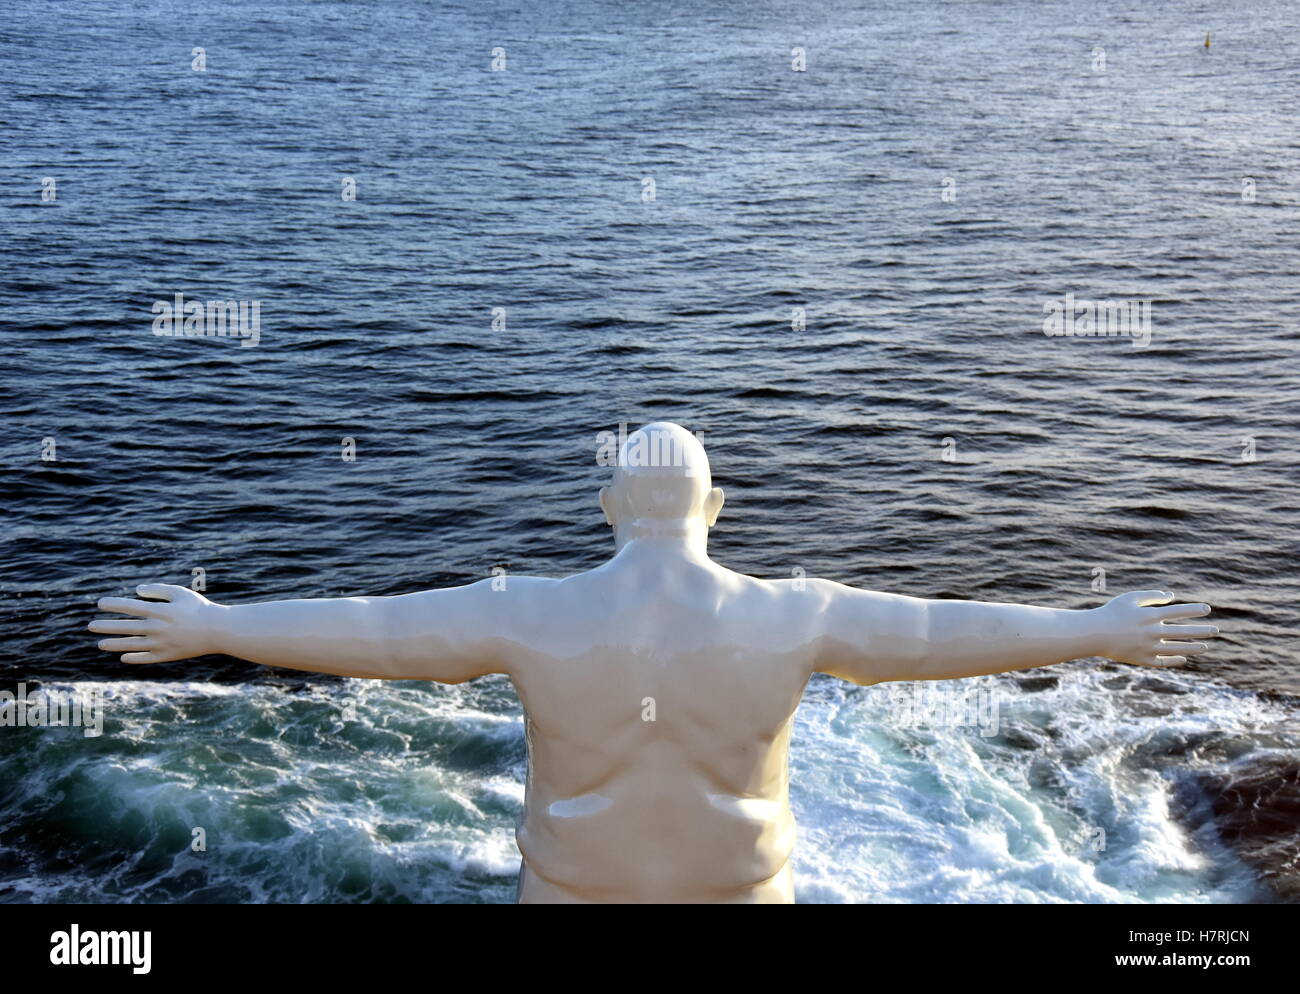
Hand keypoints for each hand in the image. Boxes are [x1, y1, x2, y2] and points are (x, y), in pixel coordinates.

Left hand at [89, 583, 225, 663]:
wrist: (218, 630)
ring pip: (132, 644)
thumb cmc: (199, 608)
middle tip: (90, 625)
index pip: (131, 607)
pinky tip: (123, 656)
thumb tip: (136, 591)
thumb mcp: (181, 593)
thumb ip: (158, 590)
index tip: (100, 603)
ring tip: (100, 643)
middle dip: (107, 626)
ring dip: (114, 644)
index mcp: (162, 611)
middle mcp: (159, 628)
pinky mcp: (168, 655)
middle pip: (127, 627)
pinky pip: (146, 658)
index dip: (114, 604)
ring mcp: (162, 643)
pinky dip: (133, 657)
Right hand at [1092, 590, 1218, 666]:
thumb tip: (1171, 596)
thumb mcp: (1129, 598)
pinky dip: (1175, 660)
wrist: (1092, 634)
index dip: (1195, 610)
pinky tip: (1183, 658)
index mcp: (1149, 615)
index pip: (1179, 612)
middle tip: (1216, 630)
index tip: (1208, 609)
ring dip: (1193, 647)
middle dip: (1202, 631)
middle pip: (1183, 631)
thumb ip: (1151, 596)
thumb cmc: (1111, 613)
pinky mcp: (1143, 660)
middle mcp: (1152, 632)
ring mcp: (1148, 648)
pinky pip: (1164, 661)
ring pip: (1178, 648)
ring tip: (1205, 646)